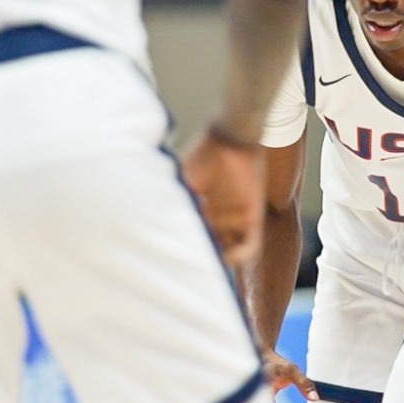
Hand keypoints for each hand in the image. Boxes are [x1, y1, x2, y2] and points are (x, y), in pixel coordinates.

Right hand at [179, 126, 264, 265]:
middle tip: (188, 265)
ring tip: (205, 265)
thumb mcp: (182, 180)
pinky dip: (239, 255)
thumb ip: (173, 199)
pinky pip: (251, 244)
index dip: (188, 245)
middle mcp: (221, 213)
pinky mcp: (253, 214)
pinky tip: (225, 258)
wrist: (232, 136)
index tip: (172, 256)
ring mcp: (237, 216)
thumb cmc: (204, 153)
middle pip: (214, 244)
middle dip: (203, 256)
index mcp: (204, 205)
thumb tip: (150, 219)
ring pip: (230, 248)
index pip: (197, 232)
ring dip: (219, 258)